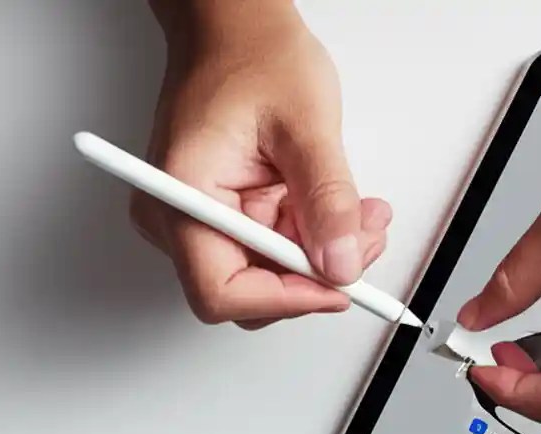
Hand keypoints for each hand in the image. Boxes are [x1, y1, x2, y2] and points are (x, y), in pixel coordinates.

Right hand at [132, 2, 390, 328]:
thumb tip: (342, 263)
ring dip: (321, 252)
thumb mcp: (306, 125)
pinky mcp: (223, 212)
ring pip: (266, 272)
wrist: (236, 26)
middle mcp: (178, 215)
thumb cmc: (253, 55)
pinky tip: (339, 208)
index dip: (285, 299)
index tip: (338, 285)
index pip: (222, 290)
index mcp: (182, 194)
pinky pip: (270, 246)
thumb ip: (327, 200)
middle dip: (313, 273)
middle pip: (247, 290)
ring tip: (362, 214)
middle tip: (363, 239)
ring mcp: (198, 217)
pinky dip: (310, 234)